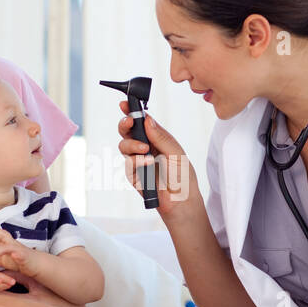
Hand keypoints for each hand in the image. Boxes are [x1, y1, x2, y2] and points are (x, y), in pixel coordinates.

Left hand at [0, 226, 43, 278]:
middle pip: (3, 235)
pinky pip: (20, 255)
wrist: (37, 265)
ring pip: (8, 247)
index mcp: (7, 244)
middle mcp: (13, 244)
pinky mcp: (25, 258)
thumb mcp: (4, 261)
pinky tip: (13, 256)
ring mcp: (19, 250)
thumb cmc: (21, 261)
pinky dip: (17, 255)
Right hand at [117, 100, 200, 220]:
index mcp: (158, 138)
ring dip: (132, 146)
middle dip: (125, 124)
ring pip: (124, 146)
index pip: (142, 121)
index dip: (132, 112)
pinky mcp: (133, 175)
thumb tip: (147, 119)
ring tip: (145, 151)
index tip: (125, 104)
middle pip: (128, 131)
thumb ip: (160, 136)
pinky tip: (146, 165)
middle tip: (130, 123)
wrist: (181, 202)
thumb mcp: (176, 153)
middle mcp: (146, 147)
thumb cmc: (183, 177)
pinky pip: (127, 164)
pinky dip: (136, 163)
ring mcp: (138, 161)